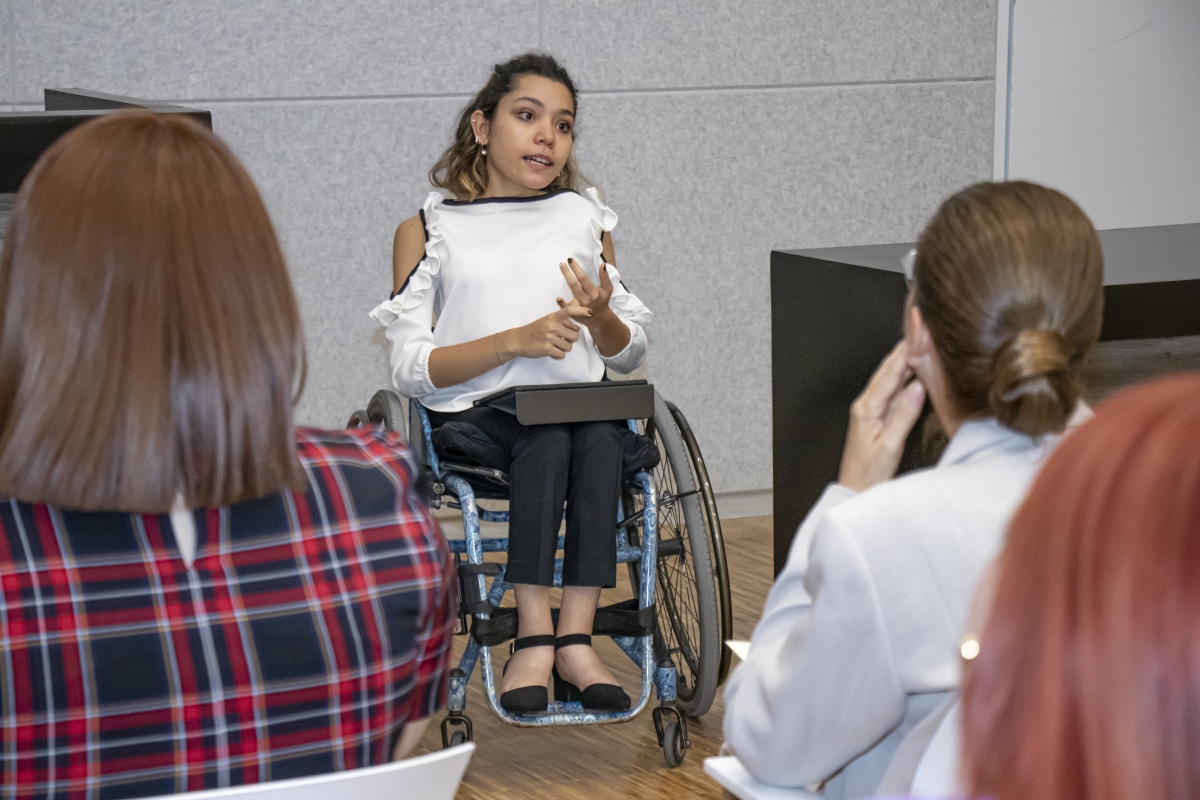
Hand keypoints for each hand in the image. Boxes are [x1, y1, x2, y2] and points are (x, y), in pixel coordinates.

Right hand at [501, 307, 580, 360]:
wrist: (518, 340)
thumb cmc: (534, 330)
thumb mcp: (547, 321)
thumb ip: (562, 323)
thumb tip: (577, 329)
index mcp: (553, 317)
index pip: (569, 310)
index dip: (581, 310)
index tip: (591, 313)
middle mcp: (552, 326)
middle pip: (575, 336)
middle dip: (569, 340)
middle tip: (559, 340)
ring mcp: (549, 337)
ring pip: (569, 347)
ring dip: (563, 348)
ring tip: (553, 345)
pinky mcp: (546, 349)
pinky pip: (562, 355)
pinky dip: (557, 355)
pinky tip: (550, 351)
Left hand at [557, 258, 613, 328]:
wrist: (599, 319)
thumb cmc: (602, 301)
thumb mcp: (607, 290)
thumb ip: (605, 278)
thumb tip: (603, 265)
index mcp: (594, 293)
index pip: (583, 278)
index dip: (576, 269)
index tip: (570, 260)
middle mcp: (586, 299)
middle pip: (574, 284)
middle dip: (567, 272)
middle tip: (561, 263)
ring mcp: (579, 307)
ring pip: (570, 293)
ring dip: (565, 281)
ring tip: (561, 269)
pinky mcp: (573, 313)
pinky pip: (566, 307)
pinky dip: (561, 303)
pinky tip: (558, 297)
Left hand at [838, 341, 926, 492]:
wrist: (855, 489)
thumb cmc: (869, 473)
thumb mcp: (890, 446)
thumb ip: (904, 415)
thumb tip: (918, 387)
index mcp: (867, 408)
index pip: (890, 372)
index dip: (905, 350)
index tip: (917, 330)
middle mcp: (867, 404)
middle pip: (889, 369)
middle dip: (905, 347)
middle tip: (921, 326)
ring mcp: (871, 408)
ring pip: (891, 377)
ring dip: (906, 359)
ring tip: (921, 340)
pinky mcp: (877, 415)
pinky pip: (893, 390)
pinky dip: (905, 376)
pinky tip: (916, 370)